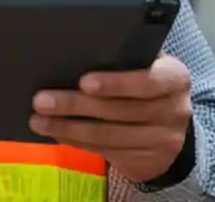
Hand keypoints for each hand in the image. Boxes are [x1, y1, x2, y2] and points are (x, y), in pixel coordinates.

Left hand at [30, 56, 192, 183]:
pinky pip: (107, 152)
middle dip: (76, 105)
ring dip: (69, 128)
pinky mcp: (149, 161)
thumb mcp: (147, 67)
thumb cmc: (147, 83)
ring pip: (110, 136)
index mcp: (175, 77)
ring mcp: (164, 139)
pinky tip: (58, 132)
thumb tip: (76, 54)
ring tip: (39, 120)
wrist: (170, 126)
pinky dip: (78, 141)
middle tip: (42, 100)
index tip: (83, 81)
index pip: (148, 80)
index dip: (116, 82)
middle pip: (120, 110)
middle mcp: (175, 110)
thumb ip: (126, 60)